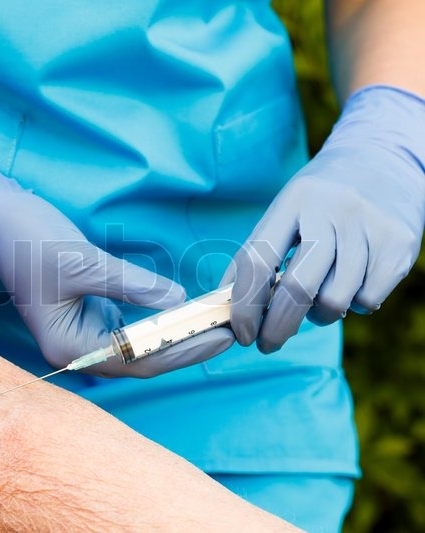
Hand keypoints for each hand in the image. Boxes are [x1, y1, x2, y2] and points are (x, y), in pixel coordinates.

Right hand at [0, 141, 233, 376]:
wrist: (1, 217)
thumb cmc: (31, 239)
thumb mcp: (84, 261)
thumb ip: (131, 283)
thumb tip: (178, 301)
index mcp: (67, 346)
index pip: (135, 360)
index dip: (180, 351)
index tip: (220, 337)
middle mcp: (75, 348)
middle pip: (140, 358)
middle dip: (184, 346)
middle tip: (229, 332)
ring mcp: (83, 332)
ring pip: (139, 344)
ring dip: (175, 334)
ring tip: (216, 323)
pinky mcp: (90, 314)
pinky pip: (132, 325)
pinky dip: (159, 320)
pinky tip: (187, 311)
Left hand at [227, 86, 424, 352]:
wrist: (383, 161)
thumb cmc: (318, 201)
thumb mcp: (284, 213)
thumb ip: (257, 256)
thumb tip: (228, 309)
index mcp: (292, 202)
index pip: (257, 261)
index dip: (245, 306)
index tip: (243, 334)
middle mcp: (331, 210)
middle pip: (298, 288)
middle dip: (277, 327)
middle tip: (268, 344)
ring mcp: (369, 226)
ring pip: (335, 300)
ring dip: (319, 316)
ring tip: (317, 303)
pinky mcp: (399, 243)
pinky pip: (368, 300)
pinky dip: (354, 305)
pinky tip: (352, 283)